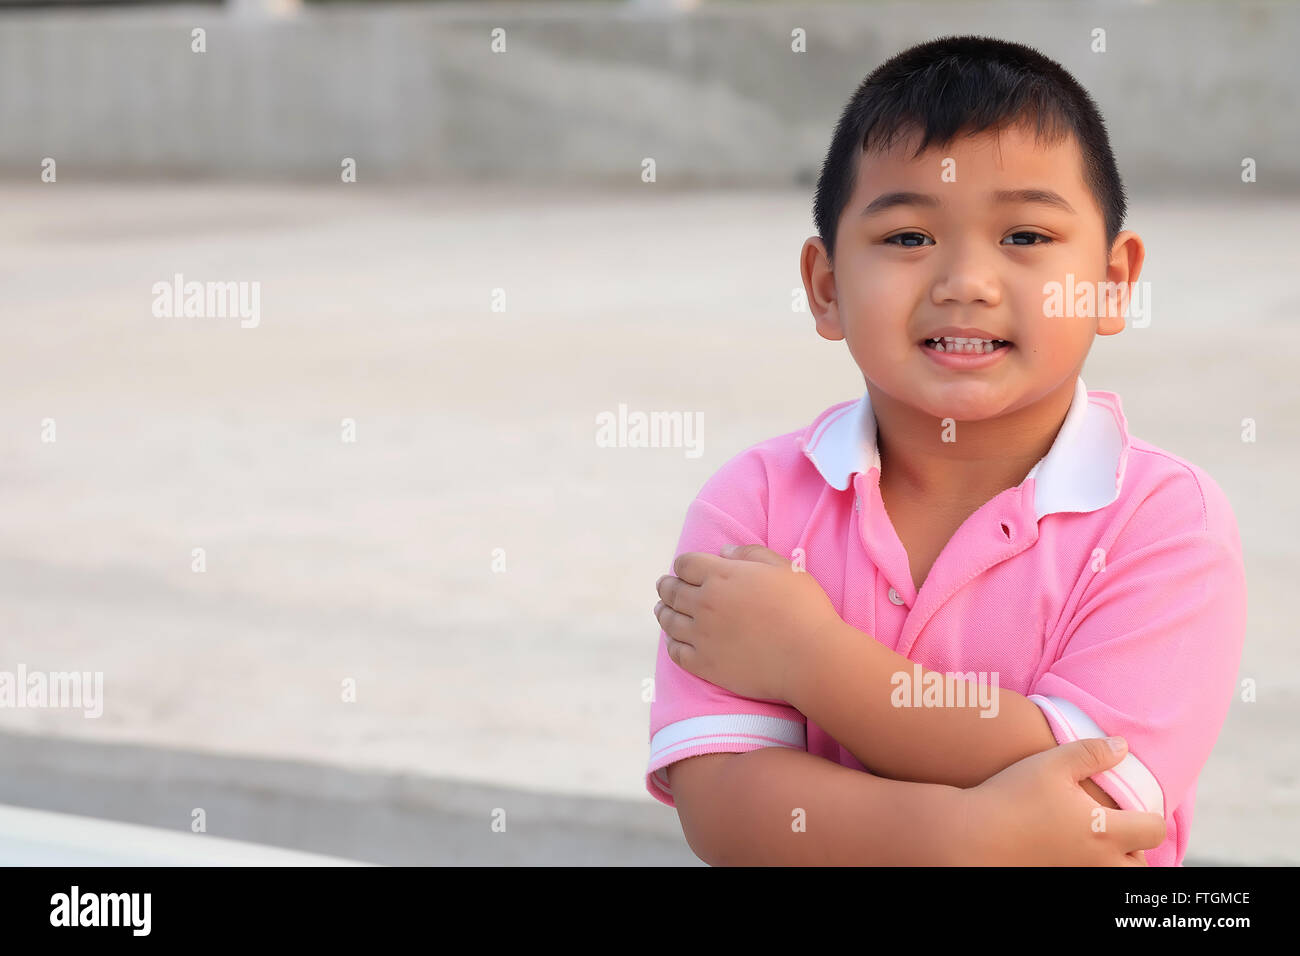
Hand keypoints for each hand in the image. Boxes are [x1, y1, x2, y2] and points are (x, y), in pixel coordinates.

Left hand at [653, 543, 841, 702]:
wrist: (809, 658)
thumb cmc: (803, 609)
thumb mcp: (783, 568)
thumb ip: (750, 554)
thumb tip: (723, 551)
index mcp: (721, 576)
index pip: (685, 564)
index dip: (684, 565)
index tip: (685, 568)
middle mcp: (704, 603)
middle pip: (671, 590)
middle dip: (666, 586)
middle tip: (664, 586)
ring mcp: (702, 636)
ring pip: (669, 621)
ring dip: (663, 612)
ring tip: (662, 610)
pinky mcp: (705, 665)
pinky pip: (676, 652)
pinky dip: (671, 644)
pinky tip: (673, 641)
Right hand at [956, 736, 1165, 865]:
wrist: (973, 834)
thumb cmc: (1012, 796)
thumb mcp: (1051, 763)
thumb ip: (1091, 752)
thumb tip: (1123, 747)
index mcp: (1103, 830)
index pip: (1153, 831)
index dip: (1149, 816)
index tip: (1132, 806)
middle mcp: (1098, 861)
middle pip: (1143, 865)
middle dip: (1137, 846)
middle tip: (1117, 825)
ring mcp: (1079, 876)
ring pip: (1118, 875)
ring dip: (1116, 859)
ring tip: (1096, 838)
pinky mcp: (1060, 879)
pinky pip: (1090, 876)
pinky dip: (1093, 865)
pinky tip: (1072, 846)